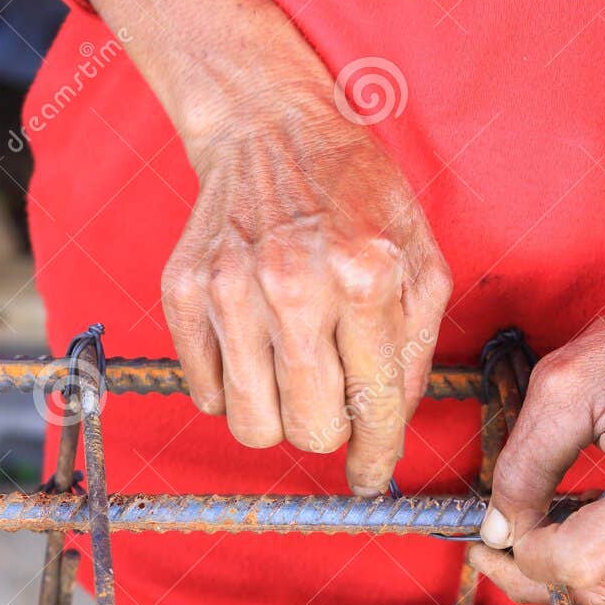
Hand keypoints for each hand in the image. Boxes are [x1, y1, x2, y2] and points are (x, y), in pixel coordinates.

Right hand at [85, 0, 450, 495]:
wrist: (270, 129)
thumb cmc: (356, 195)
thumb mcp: (420, 258)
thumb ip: (415, 348)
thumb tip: (388, 428)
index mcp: (365, 278)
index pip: (373, 407)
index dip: (376, 456)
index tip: (370, 476)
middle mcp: (294, 286)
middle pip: (310, 431)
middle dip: (331, 431)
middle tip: (336, 400)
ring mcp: (230, 290)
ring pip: (252, 427)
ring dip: (279, 418)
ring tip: (295, 377)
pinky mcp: (184, 293)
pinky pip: (206, 395)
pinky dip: (234, 390)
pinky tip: (256, 350)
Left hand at [470, 270, 604, 604]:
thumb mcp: (570, 380)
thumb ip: (525, 463)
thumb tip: (499, 531)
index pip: (580, 561)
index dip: (526, 555)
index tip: (502, 532)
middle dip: (543, 578)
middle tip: (510, 545)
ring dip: (584, 580)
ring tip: (554, 538)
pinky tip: (601, 530)